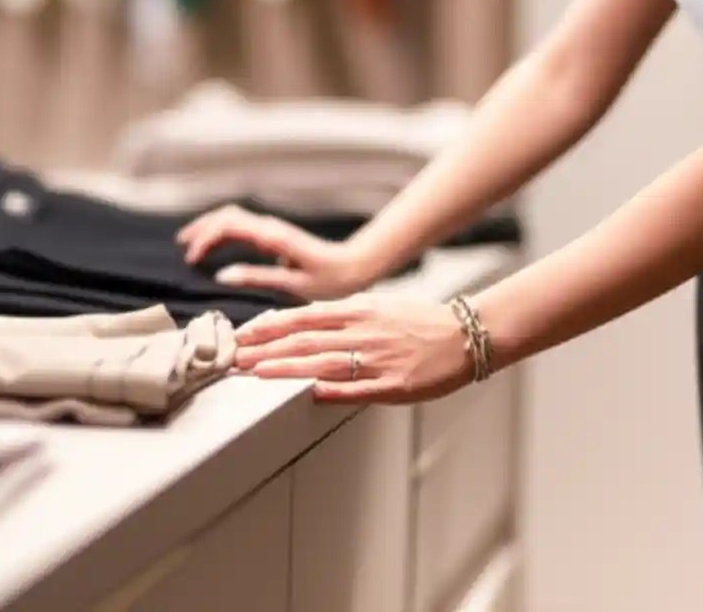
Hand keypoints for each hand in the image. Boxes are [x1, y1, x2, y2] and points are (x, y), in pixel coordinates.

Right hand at [177, 204, 367, 299]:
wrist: (356, 266)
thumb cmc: (330, 279)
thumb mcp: (294, 284)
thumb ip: (258, 278)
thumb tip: (222, 275)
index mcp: (272, 236)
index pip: (229, 225)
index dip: (206, 239)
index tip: (192, 260)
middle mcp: (270, 228)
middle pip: (227, 216)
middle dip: (202, 227)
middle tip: (181, 245)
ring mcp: (272, 230)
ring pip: (233, 218)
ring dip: (210, 227)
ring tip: (190, 243)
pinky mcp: (275, 236)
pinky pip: (242, 227)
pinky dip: (223, 233)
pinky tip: (214, 246)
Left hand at [232, 295, 474, 402]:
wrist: (467, 334)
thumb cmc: (419, 322)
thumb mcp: (376, 308)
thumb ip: (340, 317)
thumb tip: (301, 326)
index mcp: (357, 310)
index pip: (301, 317)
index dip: (268, 326)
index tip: (242, 335)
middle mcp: (362, 331)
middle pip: (303, 339)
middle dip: (265, 349)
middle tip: (235, 359)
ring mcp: (377, 358)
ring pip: (321, 362)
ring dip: (284, 368)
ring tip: (255, 374)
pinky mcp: (392, 384)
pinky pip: (354, 389)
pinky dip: (327, 391)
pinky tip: (303, 394)